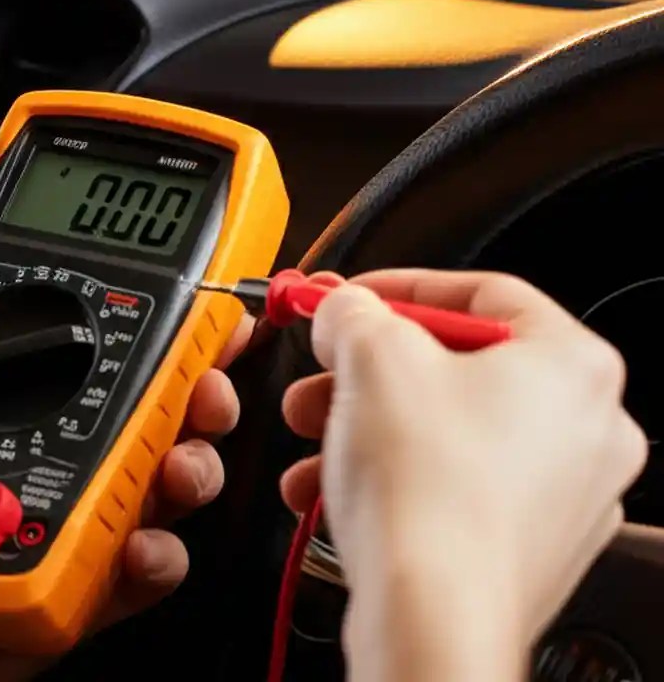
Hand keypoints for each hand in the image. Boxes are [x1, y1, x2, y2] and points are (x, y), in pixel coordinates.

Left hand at [0, 275, 251, 679]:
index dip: (139, 336)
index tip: (177, 309)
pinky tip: (141, 546)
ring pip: (153, 495)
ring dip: (189, 469)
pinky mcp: (58, 599)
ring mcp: (52, 533)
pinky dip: (156, 562)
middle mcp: (32, 470)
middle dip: (192, 396)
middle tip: (201, 386)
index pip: (75, 364)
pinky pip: (128, 582)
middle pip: (139, 424)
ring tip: (179, 462)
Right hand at [278, 270, 646, 680]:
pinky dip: (391, 483)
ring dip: (367, 430)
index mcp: (574, 364)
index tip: (352, 300)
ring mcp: (564, 497)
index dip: (400, 288)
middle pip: (459, 368)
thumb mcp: (371, 355)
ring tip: (318, 442)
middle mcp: (587, 430)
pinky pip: (450, 491)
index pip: (483, 291)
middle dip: (370, 372)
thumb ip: (354, 313)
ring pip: (447, 434)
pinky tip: (335, 490)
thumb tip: (344, 310)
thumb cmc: (428, 496)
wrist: (432, 616)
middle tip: (324, 375)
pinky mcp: (526, 550)